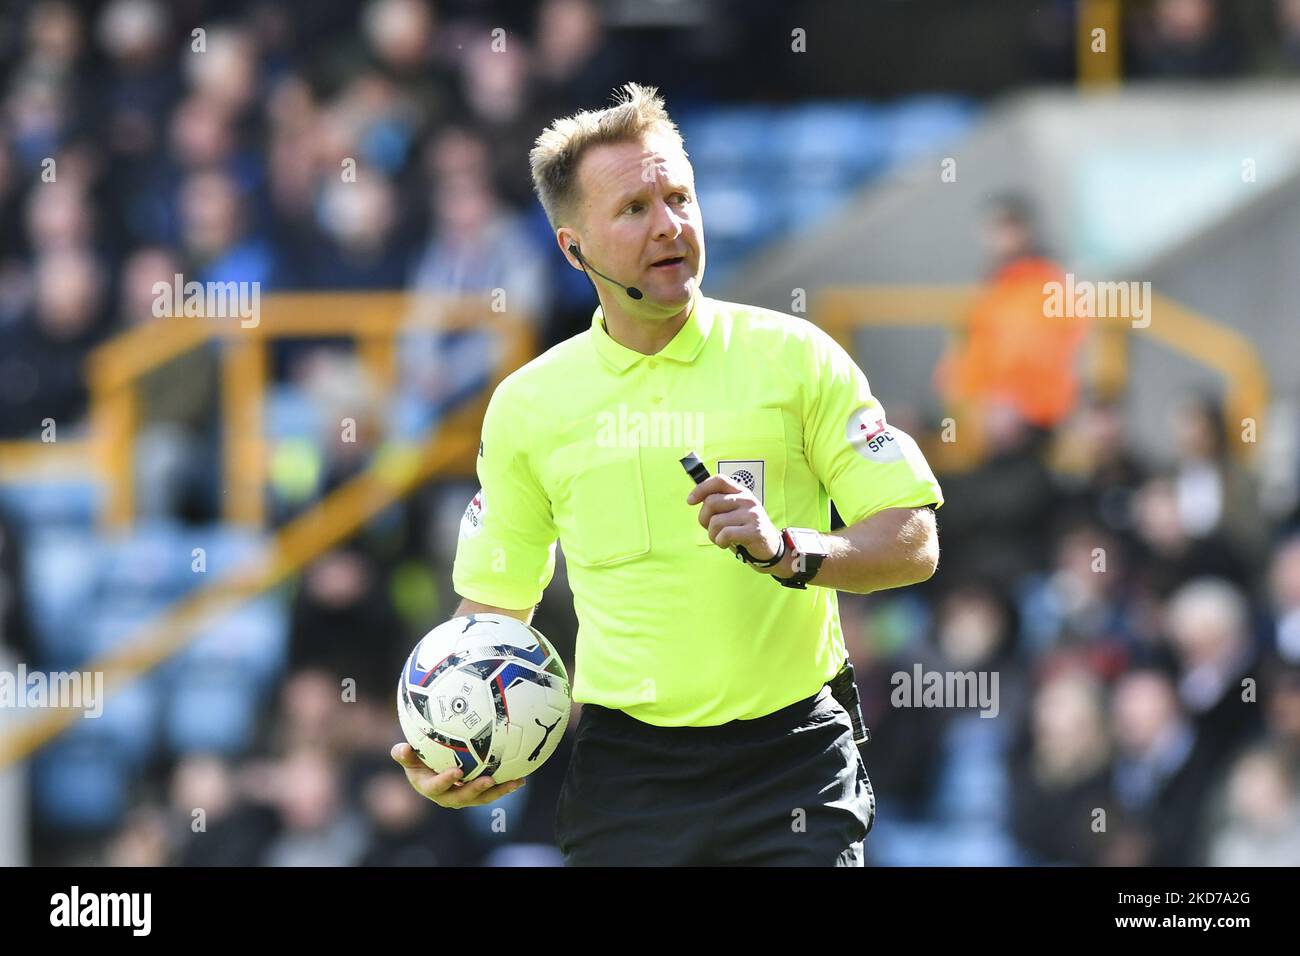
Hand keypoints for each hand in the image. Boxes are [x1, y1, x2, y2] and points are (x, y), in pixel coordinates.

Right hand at [391, 743, 523, 807]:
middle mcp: (447, 796)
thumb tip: (401, 749)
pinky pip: (491, 791)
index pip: (437, 787)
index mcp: (430, 787)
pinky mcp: (476, 793)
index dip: (446, 781)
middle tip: (489, 781)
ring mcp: (463, 796)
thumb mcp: (408, 756)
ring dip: (499, 791)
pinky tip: (521, 778)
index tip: (458, 771)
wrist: (428, 767)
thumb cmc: (417, 758)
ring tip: (516, 782)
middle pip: (462, 798)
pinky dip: (505, 785)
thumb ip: (403, 754)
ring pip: (482, 797)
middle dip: (476, 791)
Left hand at [686, 473, 782, 564]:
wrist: (770, 547)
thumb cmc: (745, 529)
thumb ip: (719, 503)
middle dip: (703, 519)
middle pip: (711, 502)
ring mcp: (752, 514)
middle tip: (711, 529)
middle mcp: (747, 500)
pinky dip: (720, 542)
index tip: (690, 501)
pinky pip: (725, 534)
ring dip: (712, 534)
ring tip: (721, 538)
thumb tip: (694, 498)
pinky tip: (727, 544)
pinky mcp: (754, 530)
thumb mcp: (734, 511)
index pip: (719, 480)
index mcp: (741, 492)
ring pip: (715, 521)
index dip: (701, 488)